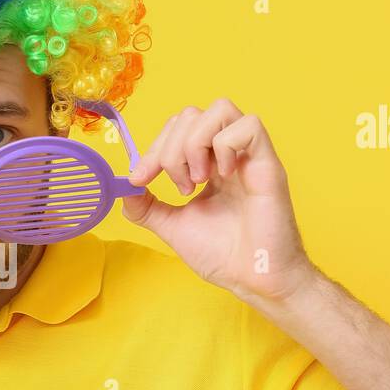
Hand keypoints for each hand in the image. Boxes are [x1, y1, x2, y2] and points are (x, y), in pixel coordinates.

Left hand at [121, 99, 316, 305]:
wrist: (253, 280)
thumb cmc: (223, 255)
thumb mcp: (172, 226)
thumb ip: (145, 207)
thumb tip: (121, 188)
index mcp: (208, 165)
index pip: (177, 129)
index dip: (153, 147)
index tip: (139, 178)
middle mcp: (229, 155)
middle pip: (192, 114)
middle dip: (171, 147)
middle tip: (178, 186)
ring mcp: (249, 156)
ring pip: (220, 109)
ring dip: (196, 143)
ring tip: (198, 181)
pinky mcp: (268, 164)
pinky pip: (249, 125)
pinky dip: (225, 146)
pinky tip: (222, 177)